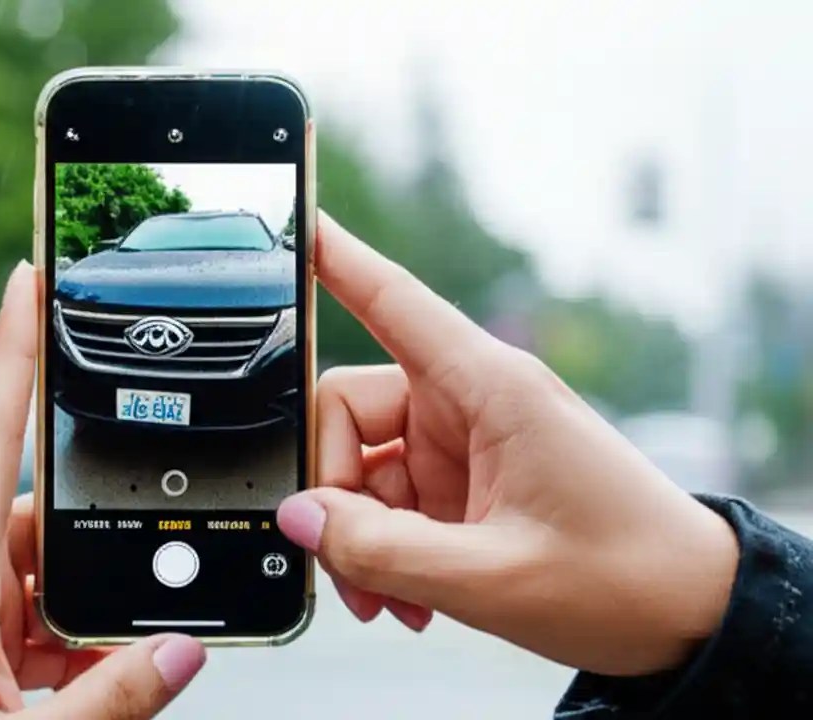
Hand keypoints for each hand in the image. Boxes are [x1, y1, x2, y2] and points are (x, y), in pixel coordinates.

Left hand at [0, 262, 205, 719]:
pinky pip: (3, 618)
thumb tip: (182, 652)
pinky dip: (46, 645)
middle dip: (96, 560)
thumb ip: (114, 698)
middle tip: (140, 610)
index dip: (9, 347)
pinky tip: (71, 689)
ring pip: (26, 583)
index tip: (25, 277)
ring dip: (72, 620)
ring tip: (95, 682)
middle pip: (35, 529)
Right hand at [278, 213, 739, 675]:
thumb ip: (378, 549)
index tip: (289, 222)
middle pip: (349, 411)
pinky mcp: (465, 481)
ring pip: (364, 467)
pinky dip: (386, 547)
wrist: (693, 614)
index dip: (331, 258)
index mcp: (488, 388)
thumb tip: (301, 518)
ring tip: (390, 596)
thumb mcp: (488, 578)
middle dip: (335, 493)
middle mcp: (470, 401)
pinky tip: (410, 593)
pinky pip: (393, 500)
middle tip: (350, 562)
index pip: (389, 300)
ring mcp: (465, 442)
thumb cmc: (624, 578)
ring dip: (361, 535)